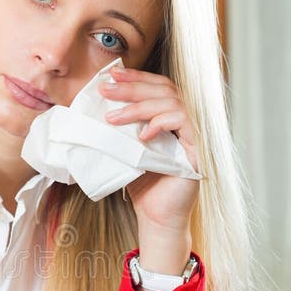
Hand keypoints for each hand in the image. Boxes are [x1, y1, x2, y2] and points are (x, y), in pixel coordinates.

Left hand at [100, 67, 198, 272]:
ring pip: (171, 103)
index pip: (158, 86)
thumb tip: (93, 106)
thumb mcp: (126, 148)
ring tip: (112, 118)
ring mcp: (193, 133)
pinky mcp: (197, 149)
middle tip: (106, 90)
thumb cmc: (142, 184)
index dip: (137, 77)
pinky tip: (142, 135)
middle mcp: (185, 121)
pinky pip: (183, 122)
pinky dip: (160, 123)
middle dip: (132, 87)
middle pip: (164, 89)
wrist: (155, 215)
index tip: (113, 74)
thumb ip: (121, 127)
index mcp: (170, 116)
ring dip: (138, 107)